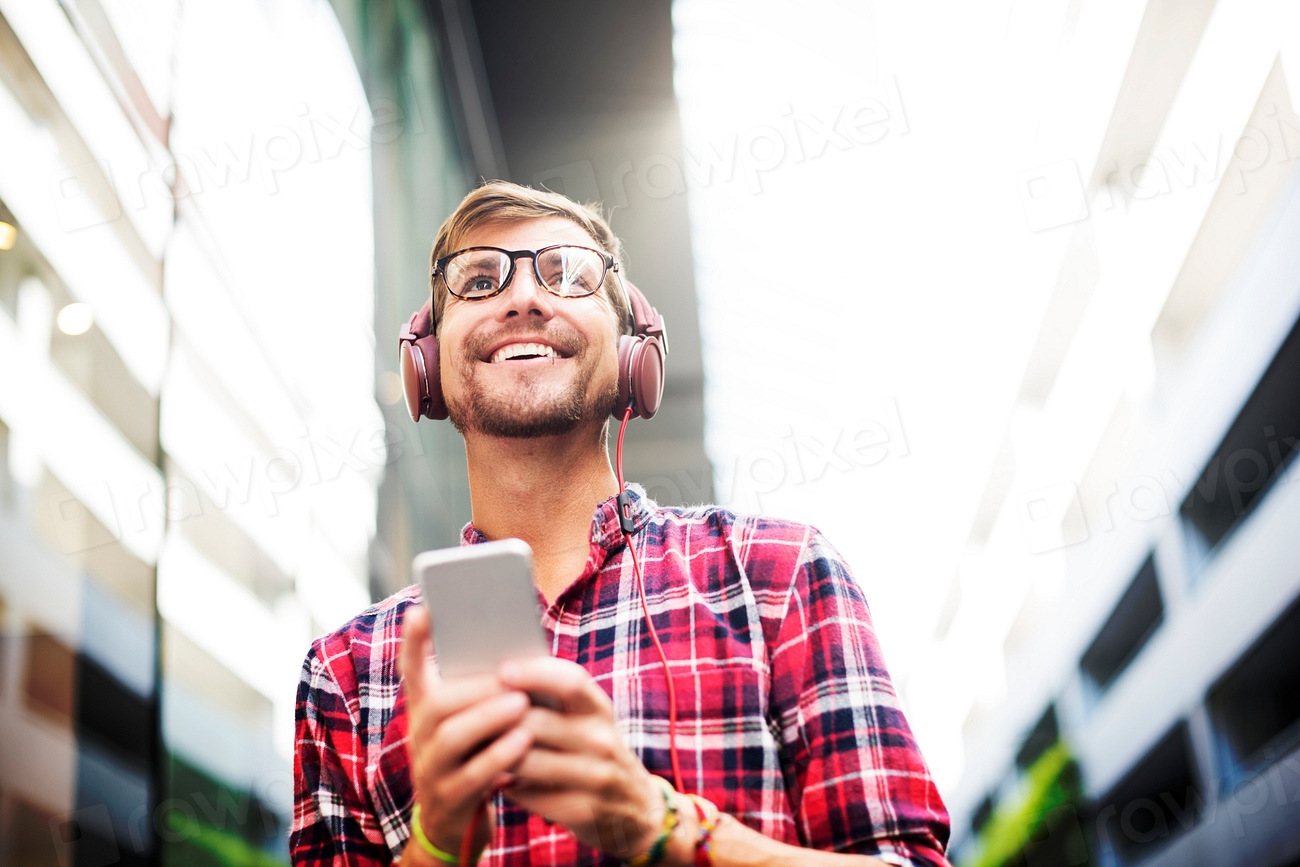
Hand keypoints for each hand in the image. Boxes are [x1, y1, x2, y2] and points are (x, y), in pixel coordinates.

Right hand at [399, 606, 534, 860]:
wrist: (458, 818)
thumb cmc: (477, 753)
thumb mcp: (475, 718)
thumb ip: (485, 688)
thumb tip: (519, 650)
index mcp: (426, 707)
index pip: (412, 668)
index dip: (415, 640)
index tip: (423, 609)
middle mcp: (420, 735)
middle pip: (436, 703)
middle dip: (474, 688)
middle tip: (510, 679)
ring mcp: (430, 769)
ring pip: (451, 737)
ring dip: (488, 717)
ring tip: (521, 704)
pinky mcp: (449, 799)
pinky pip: (472, 776)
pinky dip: (499, 756)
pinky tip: (524, 741)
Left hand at [496, 657, 692, 862]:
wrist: (636, 810)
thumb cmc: (595, 753)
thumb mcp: (589, 722)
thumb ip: (555, 701)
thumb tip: (500, 676)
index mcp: (599, 710)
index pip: (570, 681)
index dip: (535, 673)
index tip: (502, 669)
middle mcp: (601, 740)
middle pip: (537, 722)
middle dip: (498, 719)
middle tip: (469, 716)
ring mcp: (595, 777)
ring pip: (526, 761)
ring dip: (496, 755)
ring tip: (477, 748)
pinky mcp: (582, 809)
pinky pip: (529, 794)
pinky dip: (509, 786)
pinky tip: (501, 780)